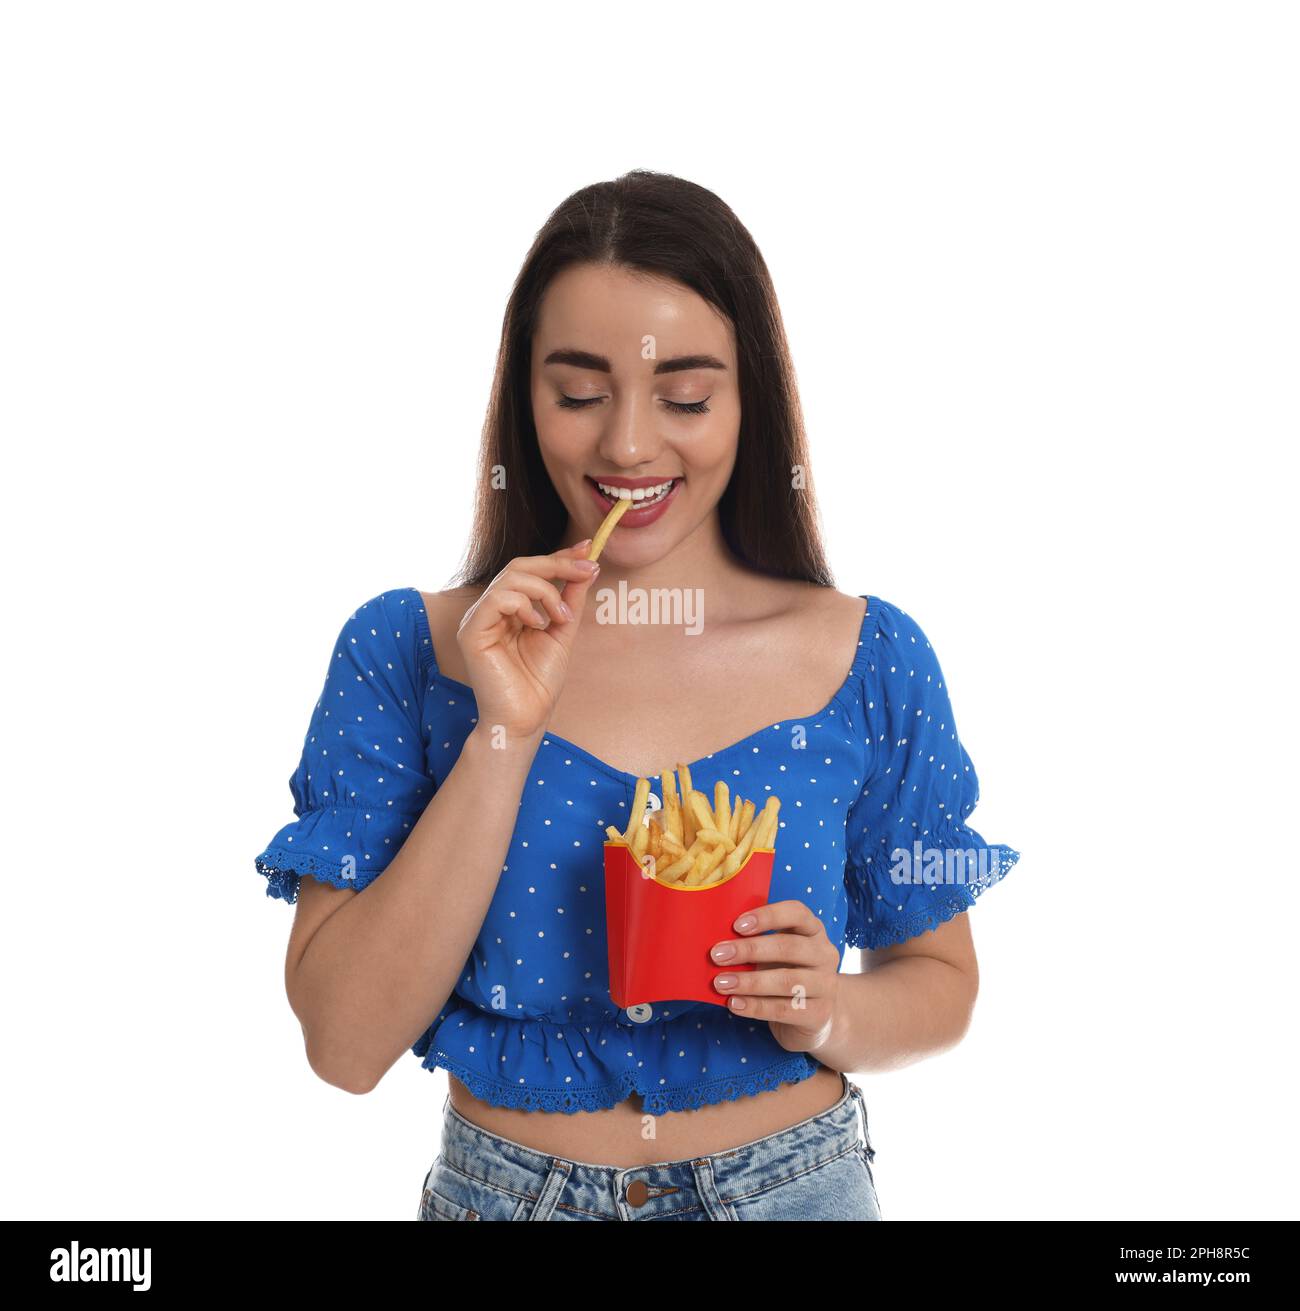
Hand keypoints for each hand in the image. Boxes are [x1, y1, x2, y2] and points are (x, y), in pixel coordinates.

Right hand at [456, 542, 601, 740]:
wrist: (526, 719)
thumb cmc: (539, 682)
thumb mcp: (562, 631)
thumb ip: (570, 599)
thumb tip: (588, 566)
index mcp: (509, 608)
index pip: (531, 570)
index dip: (559, 557)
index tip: (589, 549)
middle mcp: (490, 609)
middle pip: (519, 566)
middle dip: (557, 564)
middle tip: (586, 569)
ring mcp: (478, 619)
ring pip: (510, 578)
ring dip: (545, 590)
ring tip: (561, 617)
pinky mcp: (471, 632)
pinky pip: (497, 599)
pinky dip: (524, 605)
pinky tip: (538, 625)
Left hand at [709, 900, 841, 1053]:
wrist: (814, 1016)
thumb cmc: (786, 972)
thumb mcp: (776, 952)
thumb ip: (756, 941)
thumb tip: (717, 942)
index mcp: (813, 930)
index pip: (797, 913)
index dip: (767, 916)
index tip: (737, 925)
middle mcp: (824, 954)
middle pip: (789, 947)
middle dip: (750, 950)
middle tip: (718, 955)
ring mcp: (826, 985)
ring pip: (787, 981)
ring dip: (749, 982)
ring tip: (721, 983)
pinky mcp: (819, 1014)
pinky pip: (784, 1009)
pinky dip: (755, 1007)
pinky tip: (734, 1003)